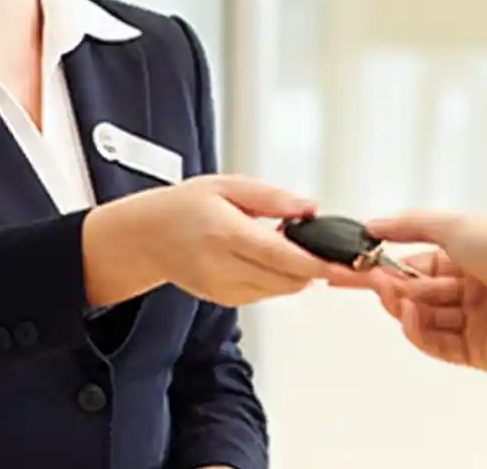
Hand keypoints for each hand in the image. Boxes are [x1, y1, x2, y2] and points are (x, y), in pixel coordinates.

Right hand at [83, 175, 329, 307]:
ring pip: (279, 290)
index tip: (339, 261)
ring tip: (288, 245)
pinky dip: (277, 279)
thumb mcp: (228, 185)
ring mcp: (222, 287)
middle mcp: (222, 266)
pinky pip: (264, 294)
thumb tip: (309, 208)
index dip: (315, 261)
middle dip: (312, 267)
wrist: (147, 237)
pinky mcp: (224, 299)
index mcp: (224, 233)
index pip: (280, 256)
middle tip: (322, 246)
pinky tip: (268, 258)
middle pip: (286, 280)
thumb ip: (272, 198)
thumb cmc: (184, 207)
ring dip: (296, 273)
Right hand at [328, 212, 486, 375]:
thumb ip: (410, 225)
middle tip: (361, 278)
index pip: (415, 264)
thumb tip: (374, 224)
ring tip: (390, 292)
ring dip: (402, 306)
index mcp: (469, 260)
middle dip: (389, 286)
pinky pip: (436, 345)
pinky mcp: (476, 353)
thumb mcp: (454, 225)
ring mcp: (474, 324)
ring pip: (422, 320)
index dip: (384, 265)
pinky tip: (411, 314)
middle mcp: (472, 292)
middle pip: (416, 294)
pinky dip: (417, 330)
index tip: (351, 266)